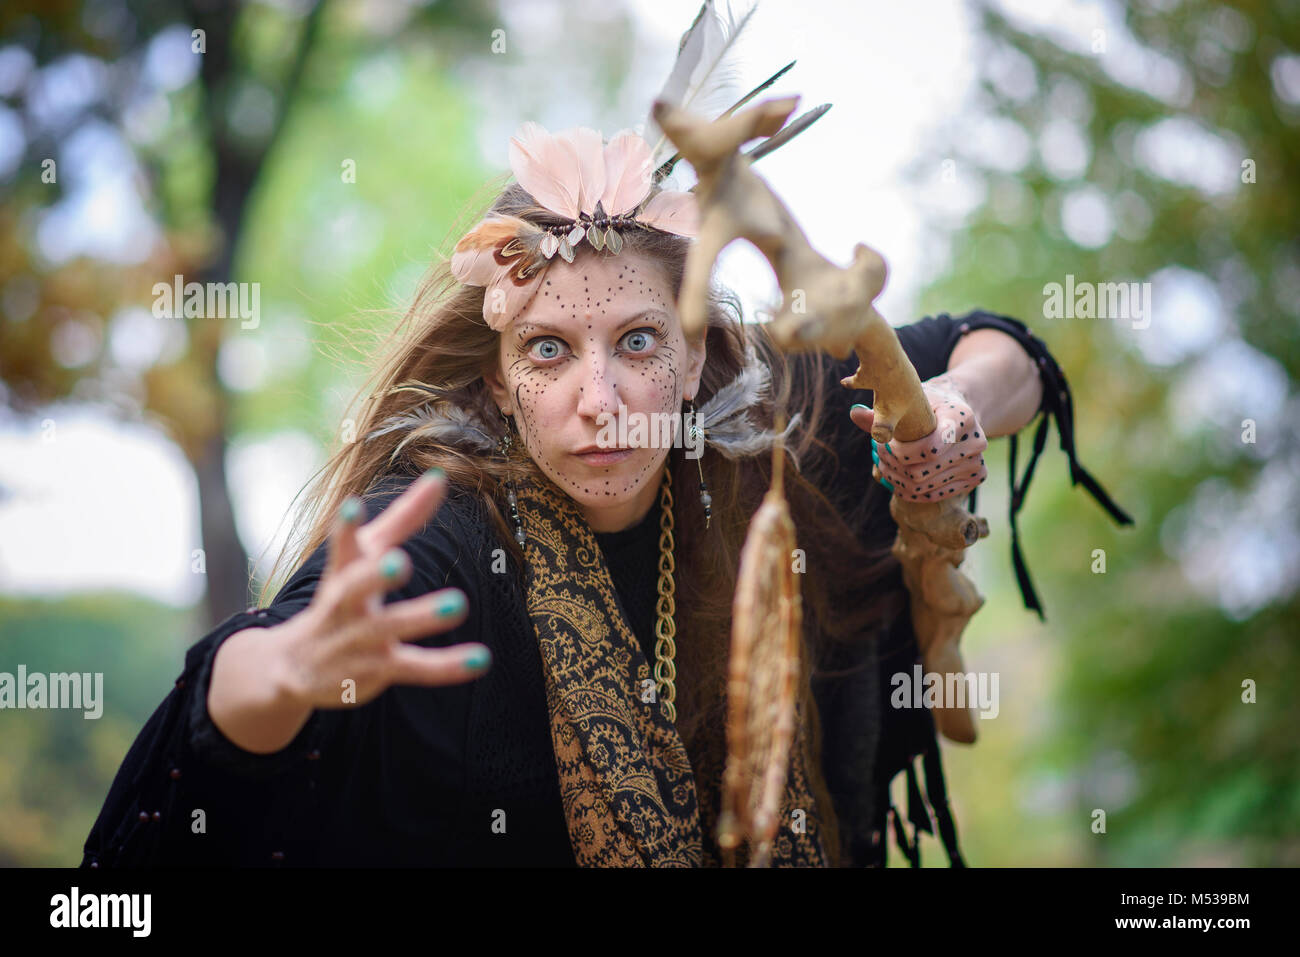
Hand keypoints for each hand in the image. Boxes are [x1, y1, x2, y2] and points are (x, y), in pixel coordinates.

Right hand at [270, 468, 489, 710]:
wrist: (292, 667)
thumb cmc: (342, 594)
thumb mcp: (368, 553)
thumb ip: (404, 516)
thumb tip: (440, 476)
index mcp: (342, 571)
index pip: (340, 547)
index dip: (345, 527)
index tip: (353, 505)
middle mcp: (343, 605)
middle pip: (355, 588)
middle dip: (375, 575)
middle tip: (400, 561)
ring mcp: (358, 640)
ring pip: (388, 628)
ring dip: (420, 617)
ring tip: (459, 604)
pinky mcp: (377, 671)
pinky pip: (415, 668)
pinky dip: (447, 666)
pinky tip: (481, 659)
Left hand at [849, 377, 988, 502]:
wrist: (958, 412)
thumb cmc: (929, 404)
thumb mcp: (909, 401)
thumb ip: (883, 412)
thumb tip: (854, 413)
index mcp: (962, 417)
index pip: (930, 448)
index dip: (901, 452)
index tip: (886, 442)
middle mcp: (976, 442)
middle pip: (921, 471)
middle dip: (891, 465)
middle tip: (878, 453)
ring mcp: (977, 463)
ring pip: (923, 486)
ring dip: (895, 478)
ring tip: (884, 464)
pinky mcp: (975, 479)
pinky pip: (932, 495)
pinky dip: (907, 490)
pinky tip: (897, 476)